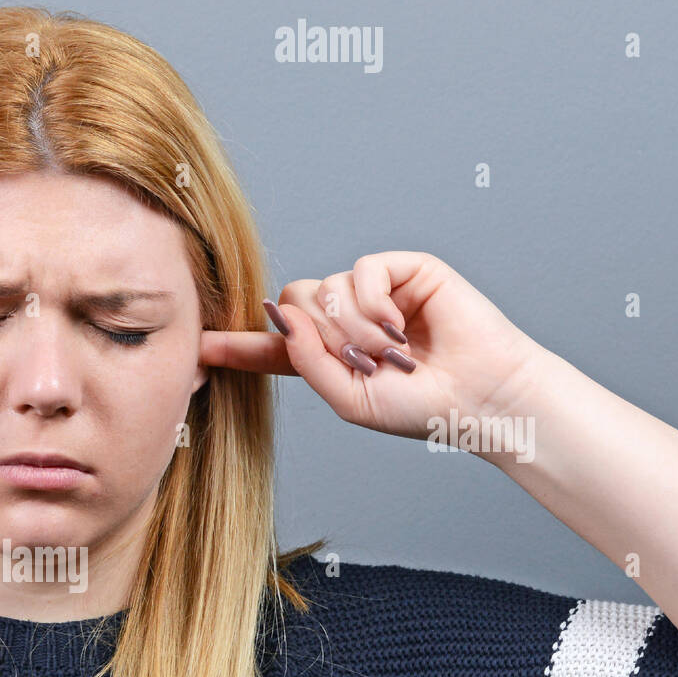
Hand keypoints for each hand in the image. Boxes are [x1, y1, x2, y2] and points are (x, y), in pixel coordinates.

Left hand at [200, 252, 544, 442]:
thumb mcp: (348, 397)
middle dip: (320, 337)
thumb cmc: (419, 407)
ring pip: (323, 289)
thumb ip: (305, 360)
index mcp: (329, 357)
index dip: (238, 346)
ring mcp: (374, 292)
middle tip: (363, 364)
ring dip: (353, 329)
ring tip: (393, 354)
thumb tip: (278, 312)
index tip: (198, 348)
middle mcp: (346, 320)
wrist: (479, 397)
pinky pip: (358, 270)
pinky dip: (373, 302)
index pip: (274, 347)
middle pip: (293, 302)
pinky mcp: (403, 269)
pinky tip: (400, 324)